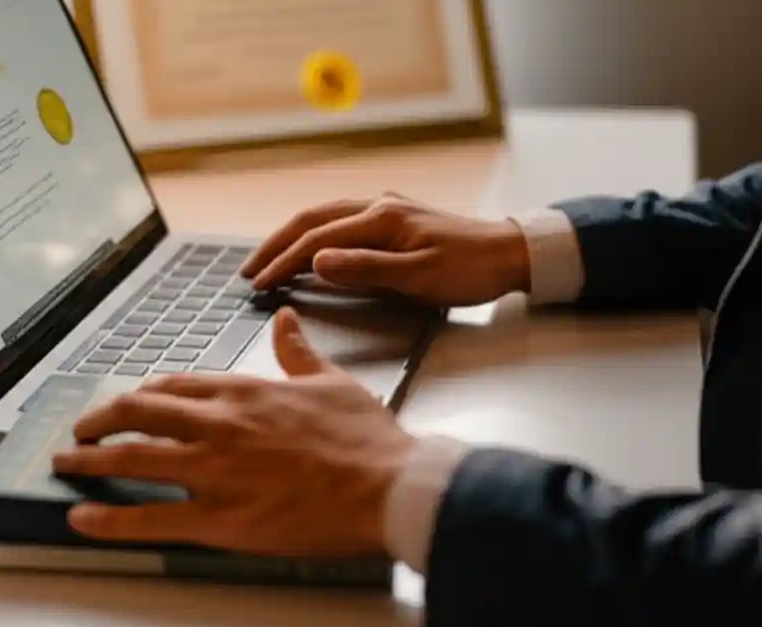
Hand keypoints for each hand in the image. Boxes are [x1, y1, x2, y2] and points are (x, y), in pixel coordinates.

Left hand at [50, 307, 416, 556]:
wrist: (388, 487)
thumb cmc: (366, 439)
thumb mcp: (332, 382)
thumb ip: (297, 352)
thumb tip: (284, 319)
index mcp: (244, 391)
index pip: (173, 383)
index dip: (142, 393)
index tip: (129, 402)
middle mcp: (218, 425)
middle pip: (136, 412)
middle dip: (99, 421)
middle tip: (81, 431)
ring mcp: (212, 472)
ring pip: (130, 459)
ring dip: (89, 461)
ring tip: (65, 465)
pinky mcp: (217, 519)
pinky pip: (147, 518)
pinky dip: (107, 519)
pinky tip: (80, 518)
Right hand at [239, 192, 530, 306]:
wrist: (512, 253)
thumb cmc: (471, 270)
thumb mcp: (418, 278)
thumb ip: (365, 269)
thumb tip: (316, 263)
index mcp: (381, 220)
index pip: (317, 241)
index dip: (284, 263)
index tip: (259, 285)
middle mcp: (380, 206)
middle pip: (313, 220)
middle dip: (277, 245)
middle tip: (249, 270)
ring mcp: (389, 208)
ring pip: (327, 217)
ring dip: (294, 237)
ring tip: (271, 259)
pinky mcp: (398, 216)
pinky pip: (344, 220)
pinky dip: (318, 233)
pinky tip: (314, 247)